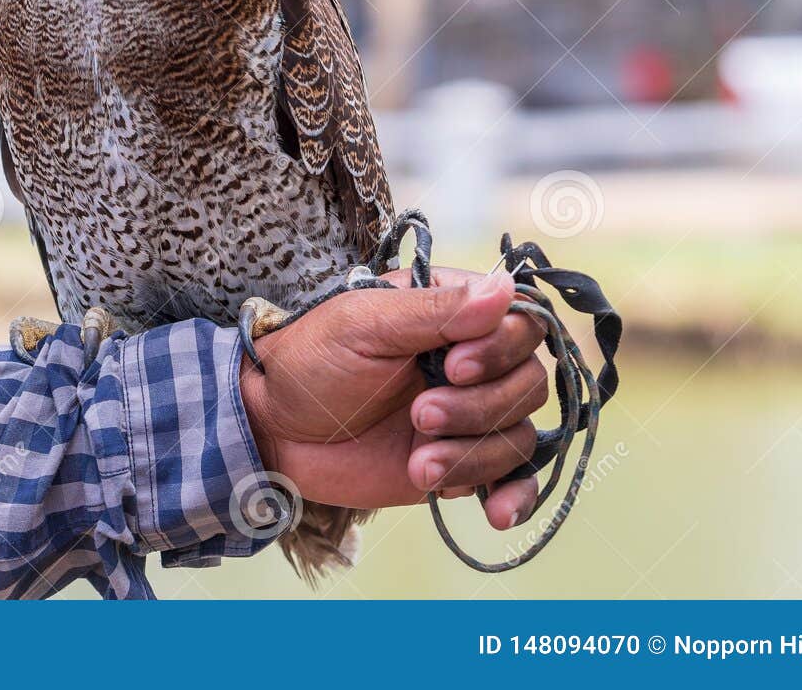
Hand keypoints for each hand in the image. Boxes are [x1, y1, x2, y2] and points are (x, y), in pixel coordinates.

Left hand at [238, 268, 546, 530]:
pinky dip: (512, 496)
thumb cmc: (311, 360)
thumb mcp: (364, 324)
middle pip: (527, 385)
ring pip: (517, 435)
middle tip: (418, 415)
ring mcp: (468, 414)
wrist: (274, 430)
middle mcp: (472, 361)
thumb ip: (436, 310)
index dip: (500, 350)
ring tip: (419, 465)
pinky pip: (511, 479)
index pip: (522, 325)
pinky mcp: (460, 461)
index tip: (451, 367)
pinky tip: (496, 513)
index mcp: (454, 313)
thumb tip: (505, 287)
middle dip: (478, 409)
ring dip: (473, 455)